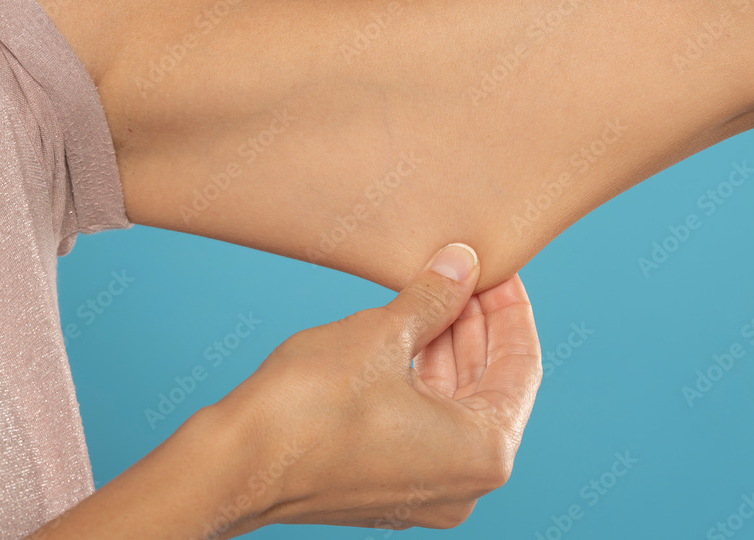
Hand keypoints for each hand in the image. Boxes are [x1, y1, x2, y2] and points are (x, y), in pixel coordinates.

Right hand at [210, 243, 541, 534]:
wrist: (231, 467)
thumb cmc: (307, 408)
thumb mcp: (383, 335)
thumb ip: (435, 297)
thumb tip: (461, 263)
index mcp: (484, 453)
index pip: (522, 365)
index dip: (510, 308)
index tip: (498, 269)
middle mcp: (466, 483)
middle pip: (490, 384)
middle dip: (476, 324)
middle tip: (463, 271)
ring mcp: (427, 490)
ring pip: (456, 402)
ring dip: (447, 346)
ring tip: (435, 291)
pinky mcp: (392, 485)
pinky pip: (427, 422)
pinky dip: (423, 377)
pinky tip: (410, 331)